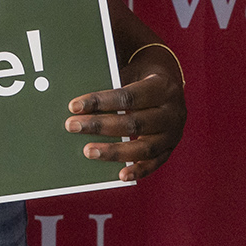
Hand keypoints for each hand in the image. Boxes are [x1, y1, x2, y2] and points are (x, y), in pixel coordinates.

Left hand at [66, 48, 185, 180]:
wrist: (167, 83)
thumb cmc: (137, 77)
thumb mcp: (128, 70)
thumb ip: (107, 79)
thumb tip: (76, 94)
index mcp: (162, 87)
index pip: (128, 97)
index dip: (100, 102)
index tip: (73, 106)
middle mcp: (172, 112)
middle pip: (134, 123)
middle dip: (100, 125)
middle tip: (71, 126)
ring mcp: (174, 133)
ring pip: (145, 147)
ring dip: (115, 151)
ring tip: (88, 151)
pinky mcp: (170, 149)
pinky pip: (156, 163)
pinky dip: (139, 170)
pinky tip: (121, 175)